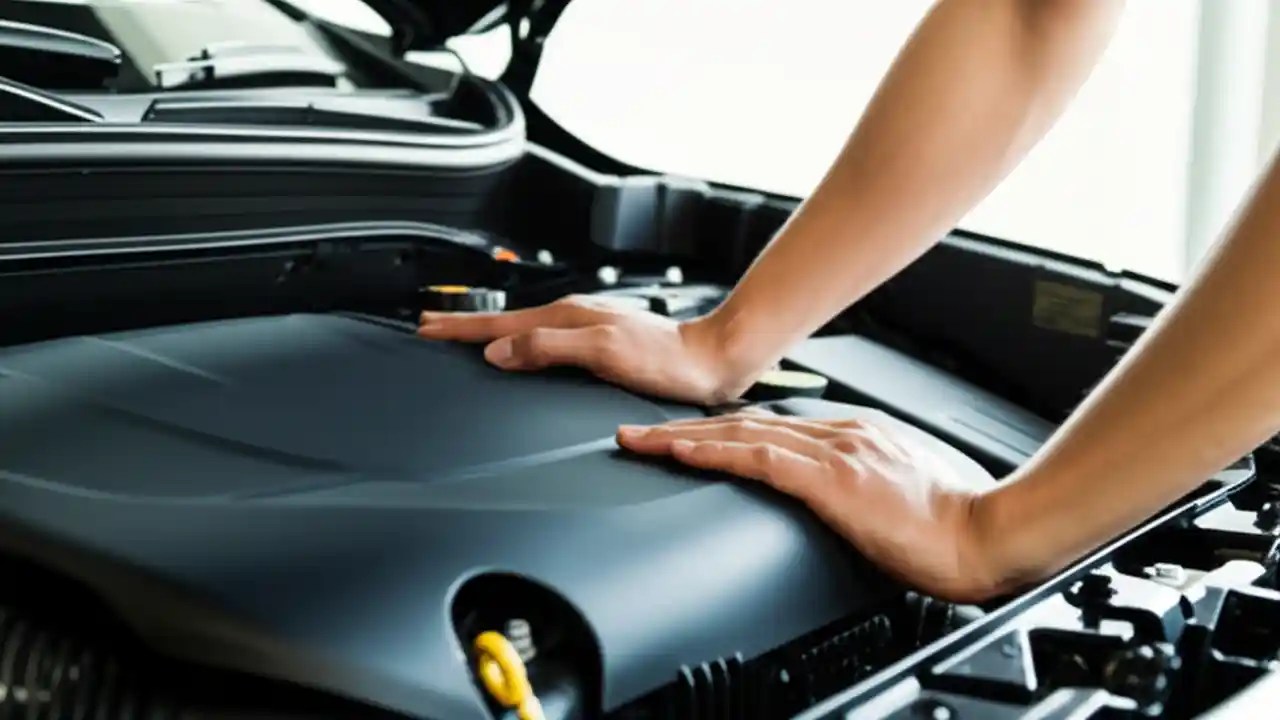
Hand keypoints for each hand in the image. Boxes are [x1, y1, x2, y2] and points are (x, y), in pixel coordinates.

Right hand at [417, 295, 746, 404]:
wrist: (712, 361)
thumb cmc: (667, 361)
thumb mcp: (602, 353)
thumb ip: (550, 348)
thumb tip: (499, 352)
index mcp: (567, 317)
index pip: (499, 324)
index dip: (461, 328)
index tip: (426, 328)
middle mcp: (573, 318)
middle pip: (505, 323)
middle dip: (466, 327)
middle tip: (430, 328)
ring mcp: (586, 330)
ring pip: (524, 332)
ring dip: (491, 336)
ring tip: (465, 341)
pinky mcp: (599, 345)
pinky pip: (544, 343)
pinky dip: (520, 347)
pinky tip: (521, 355)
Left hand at [617, 411, 1002, 601]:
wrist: (986, 536)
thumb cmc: (949, 524)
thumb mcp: (895, 494)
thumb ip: (858, 485)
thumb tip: (838, 496)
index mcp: (855, 436)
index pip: (771, 426)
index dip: (722, 429)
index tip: (687, 434)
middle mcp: (841, 433)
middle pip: (745, 422)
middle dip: (686, 425)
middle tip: (640, 430)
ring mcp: (837, 452)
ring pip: (743, 434)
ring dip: (684, 436)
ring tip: (640, 440)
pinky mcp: (835, 480)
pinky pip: (762, 460)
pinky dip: (717, 453)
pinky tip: (683, 453)